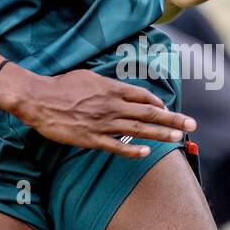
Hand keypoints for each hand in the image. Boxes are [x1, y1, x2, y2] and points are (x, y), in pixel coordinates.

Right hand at [0, 66, 195, 156]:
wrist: (39, 99)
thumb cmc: (61, 85)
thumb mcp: (87, 76)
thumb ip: (106, 83)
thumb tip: (119, 88)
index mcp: (111, 88)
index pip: (142, 96)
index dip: (158, 103)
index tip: (169, 109)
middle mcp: (111, 105)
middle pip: (148, 112)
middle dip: (172, 119)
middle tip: (191, 124)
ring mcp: (103, 123)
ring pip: (138, 129)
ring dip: (160, 134)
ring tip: (178, 138)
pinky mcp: (92, 138)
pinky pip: (117, 146)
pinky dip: (133, 150)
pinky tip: (147, 152)